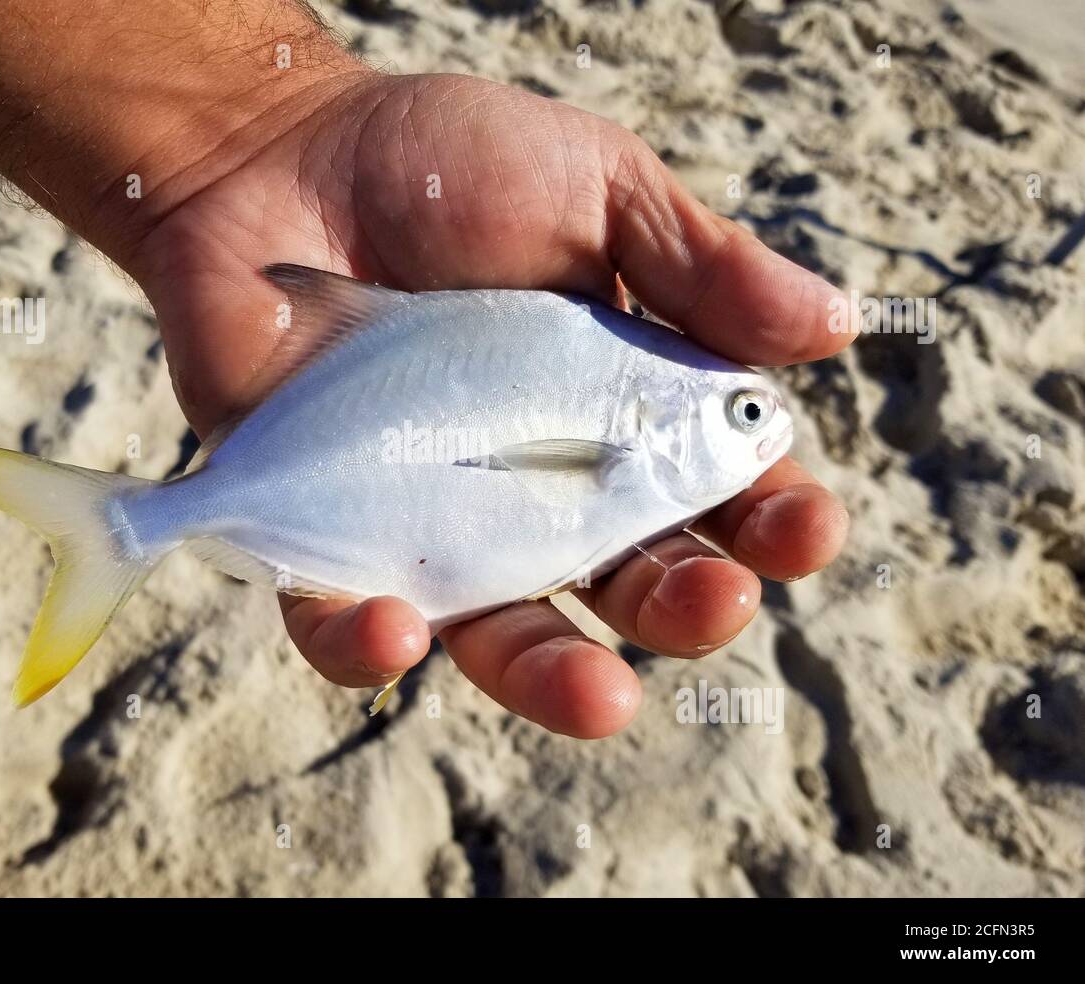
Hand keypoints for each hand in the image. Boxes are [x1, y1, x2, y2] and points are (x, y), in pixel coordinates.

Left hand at [132, 72, 853, 738]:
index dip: (767, 520)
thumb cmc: (445, 165)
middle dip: (683, 608)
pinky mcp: (324, 533)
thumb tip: (838, 328)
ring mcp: (429, 520)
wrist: (279, 153)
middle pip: (623, 581)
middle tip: (716, 602)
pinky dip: (368, 643)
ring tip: (603, 697)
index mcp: (616, 412)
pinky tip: (400, 631)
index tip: (801, 527)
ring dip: (556, 678)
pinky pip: (342, 618)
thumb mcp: (595, 188)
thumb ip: (703, 262)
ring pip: (502, 634)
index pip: (710, 491)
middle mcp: (532, 485)